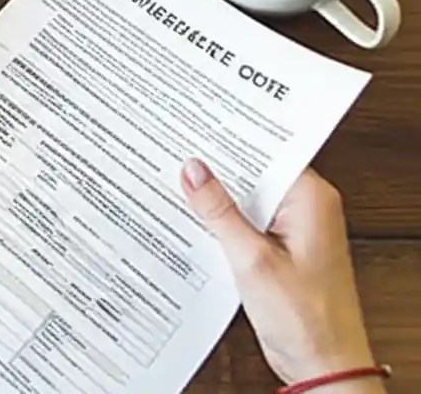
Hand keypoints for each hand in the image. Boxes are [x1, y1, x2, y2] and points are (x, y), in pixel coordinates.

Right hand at [181, 160, 383, 392]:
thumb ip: (219, 211)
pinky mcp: (282, 249)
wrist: (324, 365)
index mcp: (312, 199)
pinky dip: (224, 225)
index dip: (227, 141)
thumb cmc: (306, 319)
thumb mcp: (252, 259)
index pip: (264, 152)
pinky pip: (248, 223)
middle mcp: (308, 208)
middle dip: (216, 171)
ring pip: (247, 200)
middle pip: (253, 174)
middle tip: (174, 160)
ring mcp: (295, 229)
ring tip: (178, 191)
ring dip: (217, 201)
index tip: (190, 132)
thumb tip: (193, 169)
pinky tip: (197, 224)